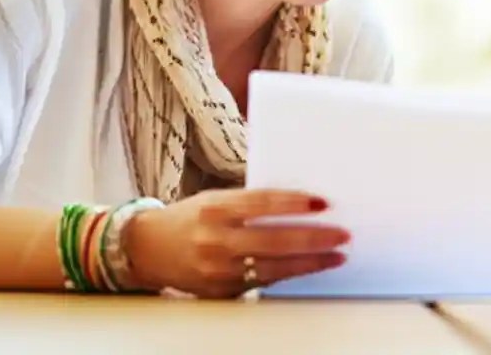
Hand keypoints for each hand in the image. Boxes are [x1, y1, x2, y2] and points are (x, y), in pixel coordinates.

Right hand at [124, 189, 347, 298]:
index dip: (295, 203)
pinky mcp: (221, 291)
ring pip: (273, 267)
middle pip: (274, 240)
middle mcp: (216, 240)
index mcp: (215, 209)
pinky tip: (310, 268)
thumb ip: (249, 203)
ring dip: (310, 263)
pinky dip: (289, 275)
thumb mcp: (215, 200)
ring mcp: (218, 269)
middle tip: (342, 234)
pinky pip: (263, 282)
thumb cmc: (189, 218)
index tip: (324, 203)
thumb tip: (299, 203)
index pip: (262, 203)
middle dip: (313, 238)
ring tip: (336, 256)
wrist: (148, 249)